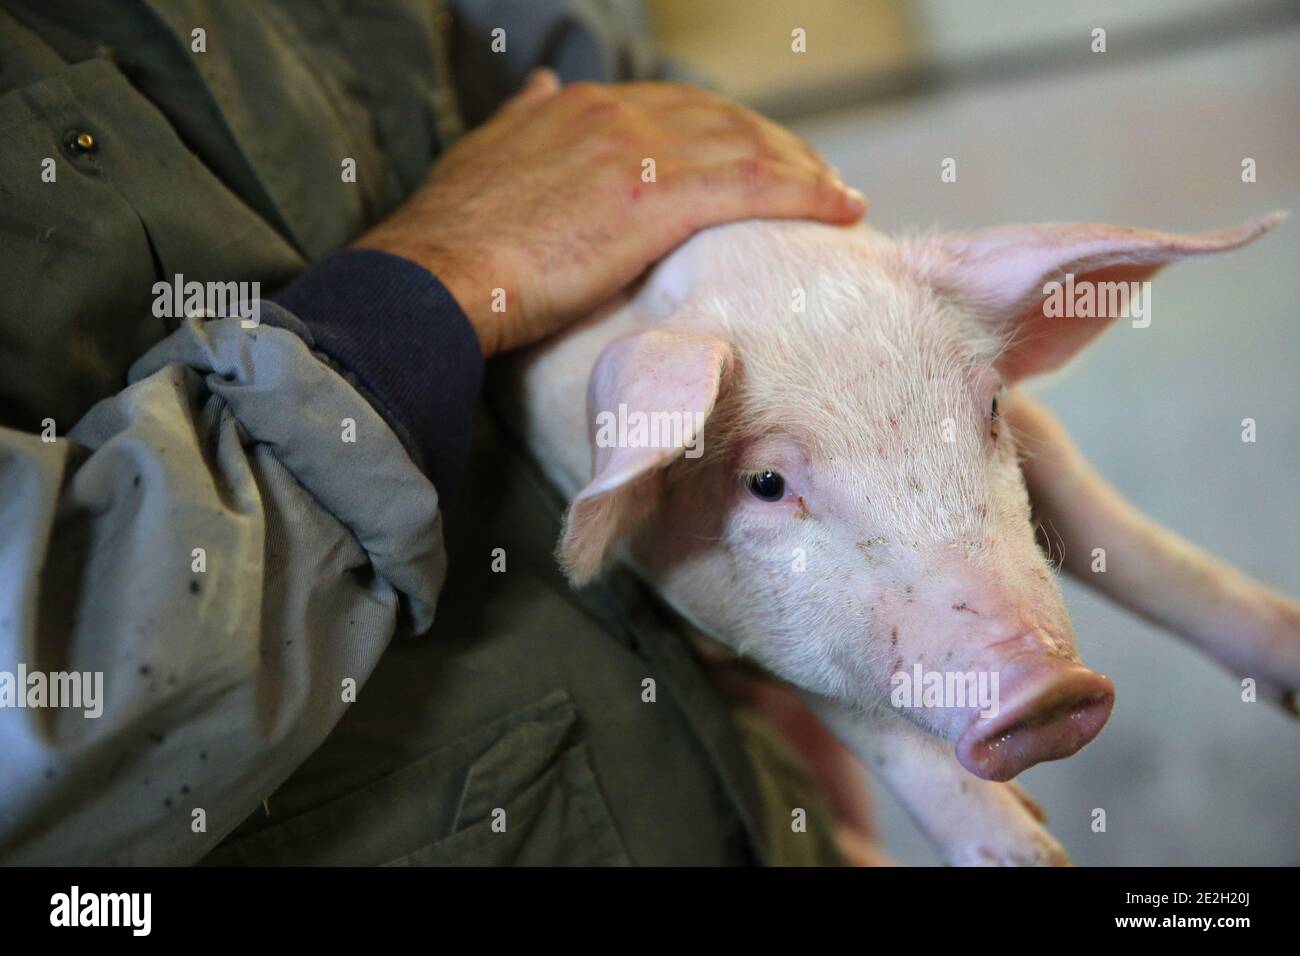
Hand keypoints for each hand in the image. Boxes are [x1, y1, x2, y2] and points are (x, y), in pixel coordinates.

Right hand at [354, 69, 866, 356]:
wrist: (435, 275)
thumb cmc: (456, 240)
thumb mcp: (487, 155)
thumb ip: (525, 120)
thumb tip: (541, 86)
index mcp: (580, 109)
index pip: (679, 109)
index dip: (729, 134)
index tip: (759, 162)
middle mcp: (615, 115)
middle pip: (724, 120)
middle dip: (778, 150)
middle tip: (816, 184)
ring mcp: (637, 151)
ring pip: (748, 147)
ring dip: (803, 172)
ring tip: (838, 201)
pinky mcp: (654, 197)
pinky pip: (752, 185)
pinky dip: (805, 193)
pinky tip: (839, 209)